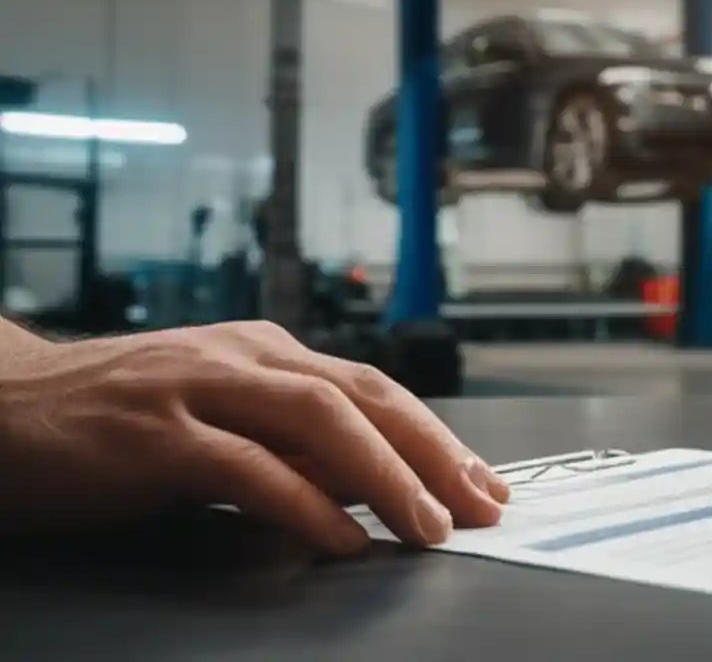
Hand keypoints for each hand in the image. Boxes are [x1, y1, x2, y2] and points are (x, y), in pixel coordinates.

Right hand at [0, 321, 509, 554]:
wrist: (0, 405)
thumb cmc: (117, 419)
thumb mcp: (219, 418)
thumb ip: (289, 444)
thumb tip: (370, 484)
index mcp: (265, 351)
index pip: (373, 389)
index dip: (437, 437)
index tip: (484, 482)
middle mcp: (241, 357)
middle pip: (363, 397)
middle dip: (434, 453)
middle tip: (482, 505)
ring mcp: (196, 389)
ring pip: (318, 421)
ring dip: (385, 476)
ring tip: (430, 527)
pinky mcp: (153, 435)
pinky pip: (247, 467)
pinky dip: (304, 504)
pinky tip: (342, 539)